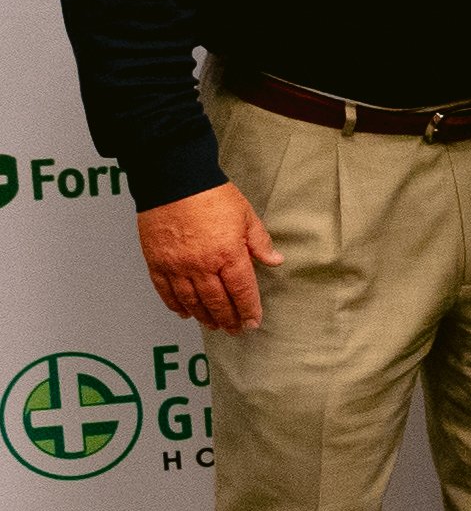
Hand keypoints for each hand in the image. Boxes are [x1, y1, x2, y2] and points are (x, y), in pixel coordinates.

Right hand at [139, 183, 281, 333]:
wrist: (173, 180)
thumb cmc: (210, 194)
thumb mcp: (246, 215)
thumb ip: (259, 242)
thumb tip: (275, 261)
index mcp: (228, 254)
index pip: (241, 291)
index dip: (248, 310)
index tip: (252, 322)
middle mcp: (202, 265)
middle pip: (217, 301)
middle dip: (228, 319)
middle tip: (235, 330)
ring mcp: (177, 266)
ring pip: (191, 301)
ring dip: (204, 316)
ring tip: (213, 325)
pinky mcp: (157, 262)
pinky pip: (166, 291)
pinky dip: (175, 305)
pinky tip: (184, 312)